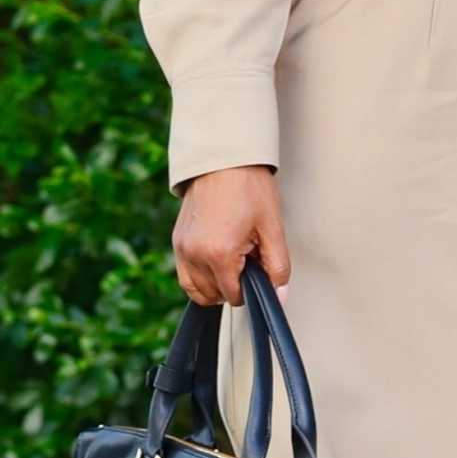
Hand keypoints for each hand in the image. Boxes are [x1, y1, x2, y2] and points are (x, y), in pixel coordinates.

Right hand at [171, 163, 290, 303]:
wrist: (224, 159)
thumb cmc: (249, 188)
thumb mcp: (273, 228)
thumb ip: (277, 267)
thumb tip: (279, 297)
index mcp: (219, 253)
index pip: (233, 296)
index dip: (250, 288)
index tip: (256, 266)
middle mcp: (194, 254)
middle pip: (213, 295)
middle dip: (232, 286)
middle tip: (246, 259)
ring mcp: (182, 248)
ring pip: (194, 290)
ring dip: (214, 286)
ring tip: (232, 261)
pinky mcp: (177, 241)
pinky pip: (184, 275)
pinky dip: (199, 277)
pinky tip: (216, 260)